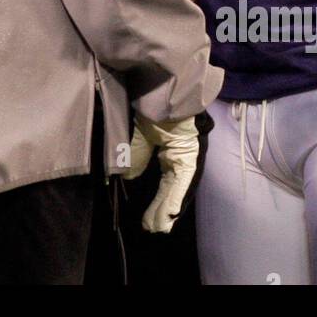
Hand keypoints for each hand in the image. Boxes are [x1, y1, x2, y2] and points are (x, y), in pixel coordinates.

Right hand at [123, 111, 210, 233]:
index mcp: (169, 148)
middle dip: (160, 209)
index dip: (155, 199)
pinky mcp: (189, 157)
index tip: (146, 218)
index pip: (162, 180)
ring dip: (167, 209)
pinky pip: (182, 182)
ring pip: (176, 189)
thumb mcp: (140, 132)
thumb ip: (135, 155)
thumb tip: (127, 176)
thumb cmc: (153, 103)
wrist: (167, 88)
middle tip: (151, 228)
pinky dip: (175, 199)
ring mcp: (186, 157)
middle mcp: (179, 155)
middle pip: (169, 187)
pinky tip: (170, 217)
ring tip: (159, 228)